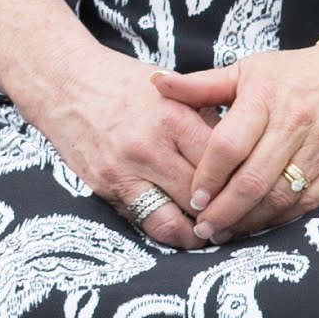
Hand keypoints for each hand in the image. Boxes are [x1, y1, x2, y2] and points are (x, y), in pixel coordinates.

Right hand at [16, 40, 229, 245]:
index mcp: (173, 118)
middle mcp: (149, 149)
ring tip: (211, 233)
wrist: (67, 83)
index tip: (251, 190)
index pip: (221, 163)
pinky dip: (166, 231)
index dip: (241, 181)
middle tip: (241, 220)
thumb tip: (240, 153)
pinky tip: (180, 228)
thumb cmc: (125, 84)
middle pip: (201, 198)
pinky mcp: (106, 189)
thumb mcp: (172, 90)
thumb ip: (204, 120)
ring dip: (196, 234)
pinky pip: (143, 223)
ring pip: (173, 223)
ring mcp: (124, 173)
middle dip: (224, 213)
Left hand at [156, 41, 318, 239]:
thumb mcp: (248, 70)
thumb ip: (200, 85)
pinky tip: (259, 225)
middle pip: (253, 179)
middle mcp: (296, 123)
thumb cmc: (296, 74)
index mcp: (267, 96)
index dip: (208, 176)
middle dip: (224, 210)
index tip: (193, 198)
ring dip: (249, 221)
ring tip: (225, 232)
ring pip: (279, 198)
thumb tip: (156, 84)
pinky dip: (280, 219)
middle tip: (202, 229)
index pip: (229, 145)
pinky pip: (306, 204)